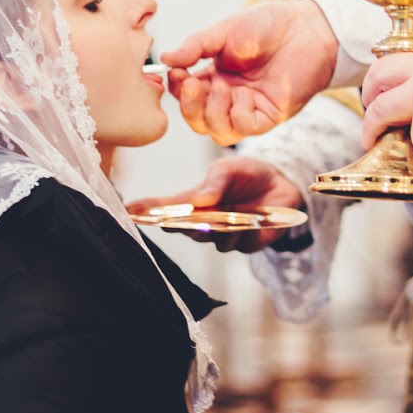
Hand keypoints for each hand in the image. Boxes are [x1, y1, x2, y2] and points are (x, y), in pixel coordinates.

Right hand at [127, 156, 306, 253]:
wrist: (283, 182)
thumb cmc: (247, 174)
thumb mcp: (229, 169)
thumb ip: (215, 182)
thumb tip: (199, 200)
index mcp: (194, 202)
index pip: (166, 209)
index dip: (146, 211)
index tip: (128, 210)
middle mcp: (205, 223)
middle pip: (185, 229)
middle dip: (177, 225)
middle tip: (170, 219)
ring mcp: (226, 235)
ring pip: (213, 240)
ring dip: (215, 230)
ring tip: (217, 220)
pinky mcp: (248, 243)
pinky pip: (241, 243)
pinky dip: (243, 233)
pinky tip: (248, 223)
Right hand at [162, 0, 338, 144]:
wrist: (305, 26)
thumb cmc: (267, 26)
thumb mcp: (223, 32)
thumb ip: (196, 47)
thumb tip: (165, 59)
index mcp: (215, 77)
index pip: (187, 96)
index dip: (177, 89)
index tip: (176, 72)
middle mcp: (230, 97)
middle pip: (198, 121)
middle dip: (190, 107)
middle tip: (193, 83)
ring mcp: (250, 108)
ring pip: (219, 133)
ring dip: (213, 113)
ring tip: (223, 86)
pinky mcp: (270, 115)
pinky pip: (245, 130)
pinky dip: (238, 114)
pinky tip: (244, 93)